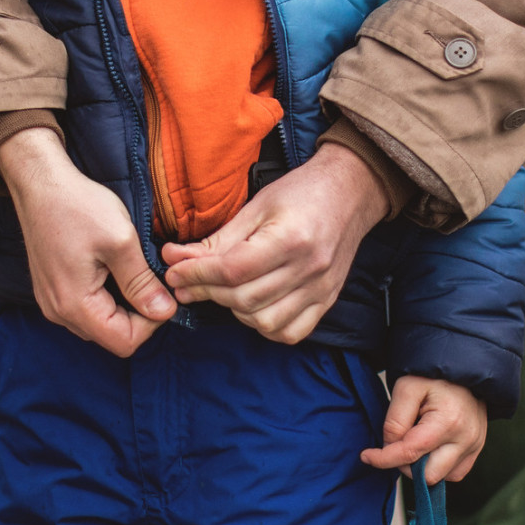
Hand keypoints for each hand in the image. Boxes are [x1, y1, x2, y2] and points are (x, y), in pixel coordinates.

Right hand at [0, 127, 174, 356]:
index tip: (161, 291)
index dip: (152, 323)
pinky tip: (112, 269)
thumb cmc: (79, 206)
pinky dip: (106, 297)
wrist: (41, 183)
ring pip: (100, 324)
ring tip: (132, 271)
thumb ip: (142, 283)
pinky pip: (86, 309)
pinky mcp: (52, 290)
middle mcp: (58, 312)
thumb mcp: (121, 241)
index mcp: (75, 305)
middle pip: (112, 336)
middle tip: (150, 278)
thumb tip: (165, 312)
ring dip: (123, 306)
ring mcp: (52, 302)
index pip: (124, 342)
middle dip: (138, 315)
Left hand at [159, 142, 386, 343]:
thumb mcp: (256, 206)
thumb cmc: (302, 192)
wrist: (351, 192)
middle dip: (206, 292)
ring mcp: (321, 289)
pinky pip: (290, 333)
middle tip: (186, 282)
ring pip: (264, 321)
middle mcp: (309, 268)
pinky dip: (265, 326)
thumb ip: (217, 239)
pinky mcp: (327, 300)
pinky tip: (253, 307)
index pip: (232, 270)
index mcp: (290, 237)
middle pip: (244, 298)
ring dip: (234, 311)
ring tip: (223, 291)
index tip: (174, 272)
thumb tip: (174, 258)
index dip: (197, 274)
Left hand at [360, 376, 487, 485]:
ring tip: (416, 440)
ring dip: (423, 466)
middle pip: (427, 475)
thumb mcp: (406, 387)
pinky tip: (430, 447)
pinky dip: (438, 466)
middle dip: (406, 464)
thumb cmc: (433, 373)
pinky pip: (455, 472)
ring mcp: (475, 445)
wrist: (463, 364)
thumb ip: (395, 421)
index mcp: (448, 421)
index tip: (367, 456)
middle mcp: (466, 438)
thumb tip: (390, 448)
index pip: (410, 454)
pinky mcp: (478, 447)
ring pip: (442, 478)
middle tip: (397, 443)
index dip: (383, 459)